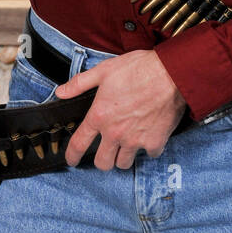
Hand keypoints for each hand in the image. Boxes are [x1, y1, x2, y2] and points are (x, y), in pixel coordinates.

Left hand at [54, 50, 187, 170]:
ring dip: (123, 156)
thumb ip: (80, 83)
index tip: (72, 160)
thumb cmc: (138, 69)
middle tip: (106, 152)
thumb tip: (60, 92)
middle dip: (102, 160)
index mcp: (100, 116)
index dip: (72, 155)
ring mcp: (135, 140)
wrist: (171, 73)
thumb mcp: (104, 70)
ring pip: (123, 163)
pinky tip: (149, 136)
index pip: (79, 144)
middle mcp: (115, 133)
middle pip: (102, 163)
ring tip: (127, 145)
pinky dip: (148, 148)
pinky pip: (149, 154)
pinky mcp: (155, 142)